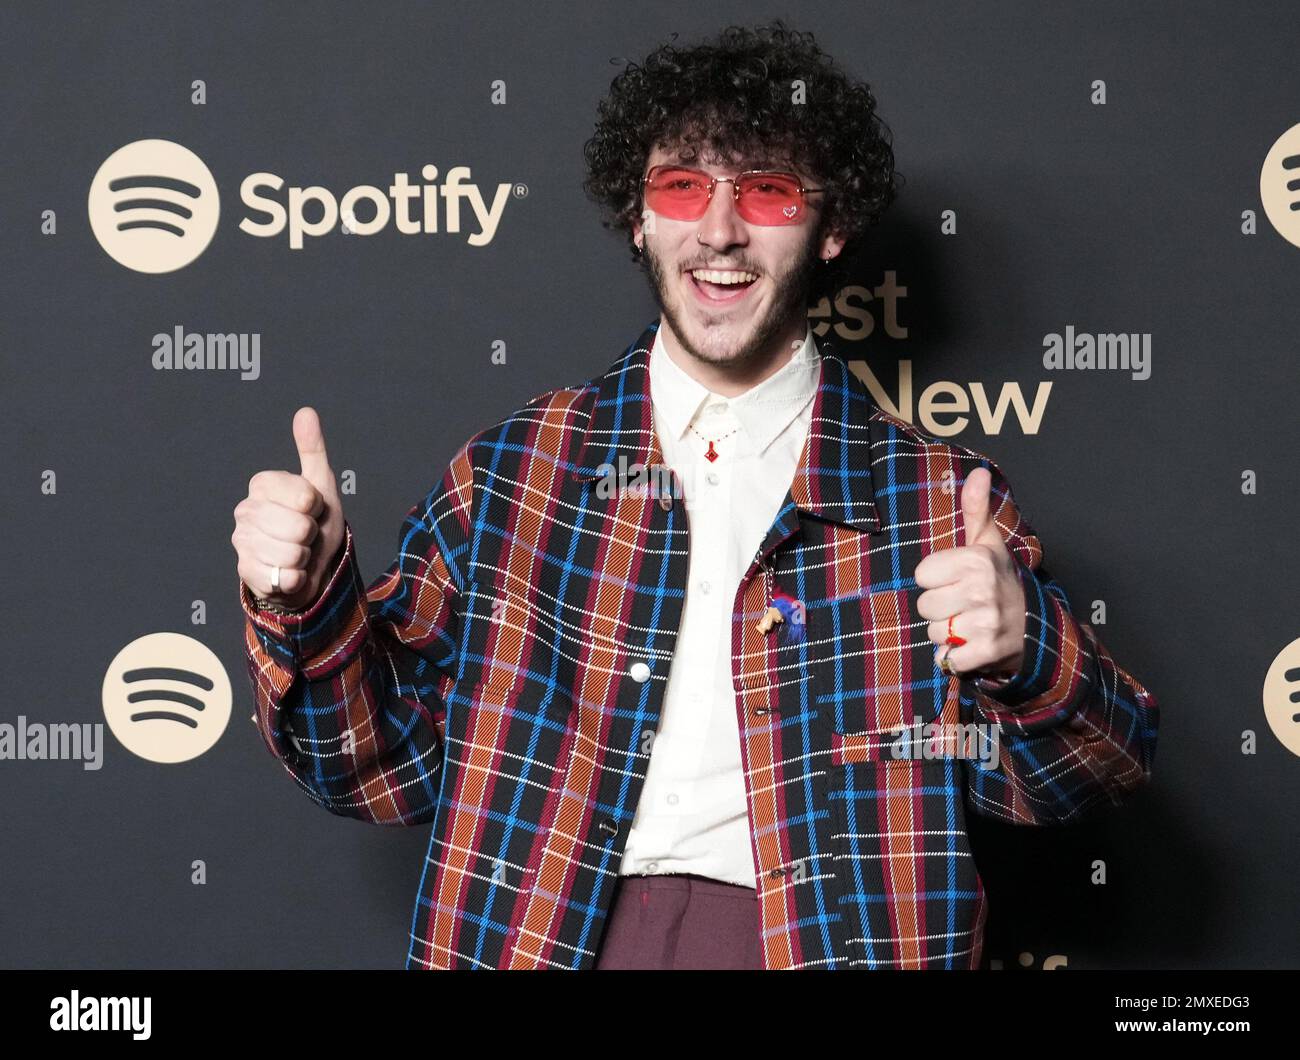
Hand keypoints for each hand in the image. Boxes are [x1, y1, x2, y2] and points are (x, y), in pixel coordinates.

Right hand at [231, 406, 345, 610]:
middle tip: (306, 535)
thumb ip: (312, 449)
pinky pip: (284, 577)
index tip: (312, 509)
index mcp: (262, 484)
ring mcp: (242, 541)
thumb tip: (306, 412)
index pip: (304, 496)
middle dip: (312, 535)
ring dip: (305, 558)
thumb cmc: (315, 523)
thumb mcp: (320, 485)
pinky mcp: (245, 571)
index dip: (317, 507)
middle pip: (299, 527)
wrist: (309, 567)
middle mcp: (246, 510)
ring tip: (298, 552)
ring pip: (292, 553)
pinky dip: (296, 579)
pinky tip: (289, 572)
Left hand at [913, 467, 1025, 678]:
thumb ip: (976, 508)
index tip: (957, 580)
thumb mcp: (988, 543)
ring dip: (947, 634)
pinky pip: (946, 659)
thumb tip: (978, 471)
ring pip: (933, 633)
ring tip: (970, 624)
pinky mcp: (987, 652)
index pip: (922, 575)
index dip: (936, 580)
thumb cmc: (1000, 580)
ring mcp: (986, 622)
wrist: (1035, 627)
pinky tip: (971, 646)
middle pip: (924, 605)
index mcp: (977, 560)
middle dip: (940, 609)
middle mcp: (982, 589)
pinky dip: (954, 658)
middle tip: (964, 605)